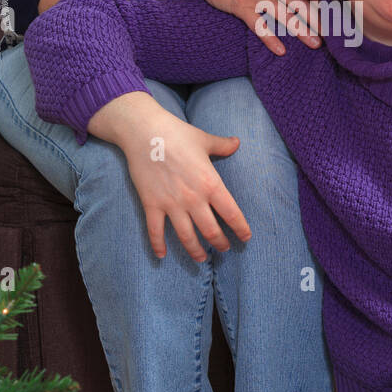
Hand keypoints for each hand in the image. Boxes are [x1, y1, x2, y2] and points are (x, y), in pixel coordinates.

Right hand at [119, 107, 252, 262]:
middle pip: (211, 231)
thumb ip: (223, 145)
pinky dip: (158, 246)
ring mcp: (171, 204)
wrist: (145, 131)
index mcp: (211, 183)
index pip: (232, 213)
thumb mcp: (205, 139)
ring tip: (202, 259)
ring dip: (196, 251)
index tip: (246, 237)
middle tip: (225, 248)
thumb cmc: (177, 133)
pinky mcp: (151, 205)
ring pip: (187, 237)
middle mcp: (194, 199)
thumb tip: (237, 142)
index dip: (241, 229)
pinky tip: (162, 256)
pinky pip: (156, 232)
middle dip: (220, 243)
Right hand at [190, 0, 322, 55]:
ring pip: (284, 14)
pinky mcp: (240, 5)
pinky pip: (259, 25)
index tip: (333, 14)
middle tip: (332, 34)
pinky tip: (281, 51)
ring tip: (315, 44)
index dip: (319, 1)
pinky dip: (270, 38)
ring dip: (301, 31)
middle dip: (317, 19)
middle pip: (299, 2)